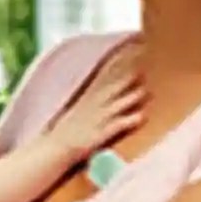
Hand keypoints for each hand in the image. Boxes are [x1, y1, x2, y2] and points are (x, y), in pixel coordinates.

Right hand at [45, 43, 145, 159]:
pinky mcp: (100, 134)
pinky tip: (142, 117)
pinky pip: (118, 126)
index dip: (117, 64)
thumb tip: (101, 89)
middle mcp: (93, 106)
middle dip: (127, 76)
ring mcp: (97, 120)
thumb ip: (89, 98)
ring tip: (146, 91)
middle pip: (113, 87)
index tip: (131, 51)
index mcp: (87, 98)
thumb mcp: (76, 109)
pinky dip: (130, 121)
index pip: (104, 76)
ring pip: (118, 105)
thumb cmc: (66, 132)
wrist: (54, 150)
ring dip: (132, 97)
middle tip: (144, 64)